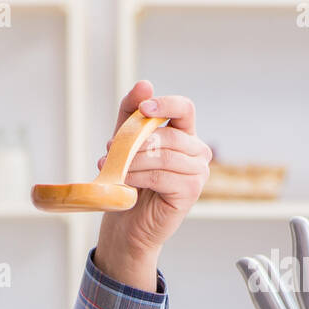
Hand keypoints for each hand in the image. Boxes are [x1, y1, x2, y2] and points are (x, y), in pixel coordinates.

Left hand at [93, 80, 211, 281]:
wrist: (126, 224)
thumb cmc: (128, 183)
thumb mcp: (125, 142)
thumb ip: (131, 114)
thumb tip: (145, 84)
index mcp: (184, 135)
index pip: (184, 109)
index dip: (165, 105)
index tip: (143, 109)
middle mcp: (197, 152)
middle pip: (170, 135)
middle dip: (136, 142)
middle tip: (110, 151)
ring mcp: (198, 172)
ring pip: (165, 155)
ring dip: (134, 161)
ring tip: (114, 169)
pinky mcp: (191, 192)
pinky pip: (163, 175)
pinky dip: (140, 176)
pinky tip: (125, 181)